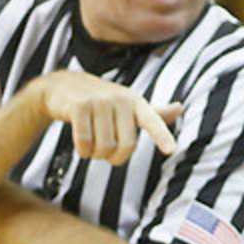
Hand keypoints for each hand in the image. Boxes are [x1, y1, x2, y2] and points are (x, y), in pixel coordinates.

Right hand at [29, 70, 180, 162]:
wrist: (64, 86)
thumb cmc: (102, 101)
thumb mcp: (128, 105)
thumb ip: (153, 112)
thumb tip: (179, 108)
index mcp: (136, 102)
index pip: (153, 120)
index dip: (162, 136)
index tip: (171, 150)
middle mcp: (120, 100)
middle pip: (126, 147)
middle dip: (114, 157)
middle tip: (105, 152)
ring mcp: (99, 102)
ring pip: (104, 148)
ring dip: (96, 154)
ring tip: (92, 143)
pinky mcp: (79, 107)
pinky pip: (84, 143)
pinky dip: (83, 151)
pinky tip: (81, 146)